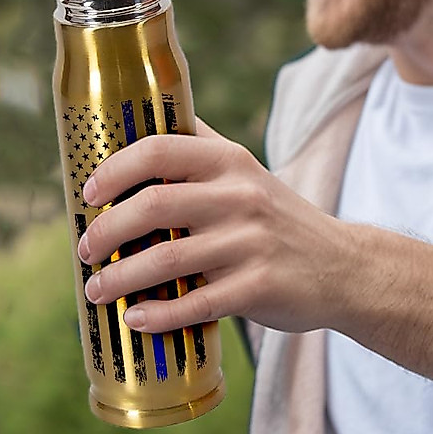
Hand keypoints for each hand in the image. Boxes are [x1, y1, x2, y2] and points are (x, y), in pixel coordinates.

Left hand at [76, 129, 347, 333]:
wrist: (346, 268)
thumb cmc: (277, 217)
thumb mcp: (246, 171)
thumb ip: (200, 146)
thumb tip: (144, 115)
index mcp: (228, 162)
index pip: (157, 151)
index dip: (113, 171)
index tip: (88, 194)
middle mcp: (238, 196)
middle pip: (152, 207)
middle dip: (106, 231)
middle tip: (86, 250)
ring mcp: (250, 243)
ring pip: (166, 259)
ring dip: (120, 278)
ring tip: (95, 290)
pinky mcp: (259, 288)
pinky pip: (195, 303)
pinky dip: (158, 314)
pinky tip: (135, 318)